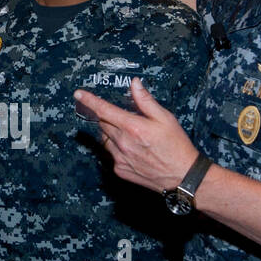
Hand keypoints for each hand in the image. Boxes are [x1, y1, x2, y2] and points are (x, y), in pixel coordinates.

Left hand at [72, 77, 197, 192]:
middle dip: (109, 117)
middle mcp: (123, 143)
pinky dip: (117, 148)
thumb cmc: (176, 146)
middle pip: (103, 124)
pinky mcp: (120, 170)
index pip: (104, 110)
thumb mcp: (165, 118)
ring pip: (105, 139)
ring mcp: (120, 158)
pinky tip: (134, 150)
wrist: (182, 176)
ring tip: (132, 135)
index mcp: (133, 127)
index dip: (90, 101)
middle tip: (125, 118)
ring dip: (112, 133)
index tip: (79, 94)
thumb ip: (146, 101)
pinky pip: (111, 154)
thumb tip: (134, 84)